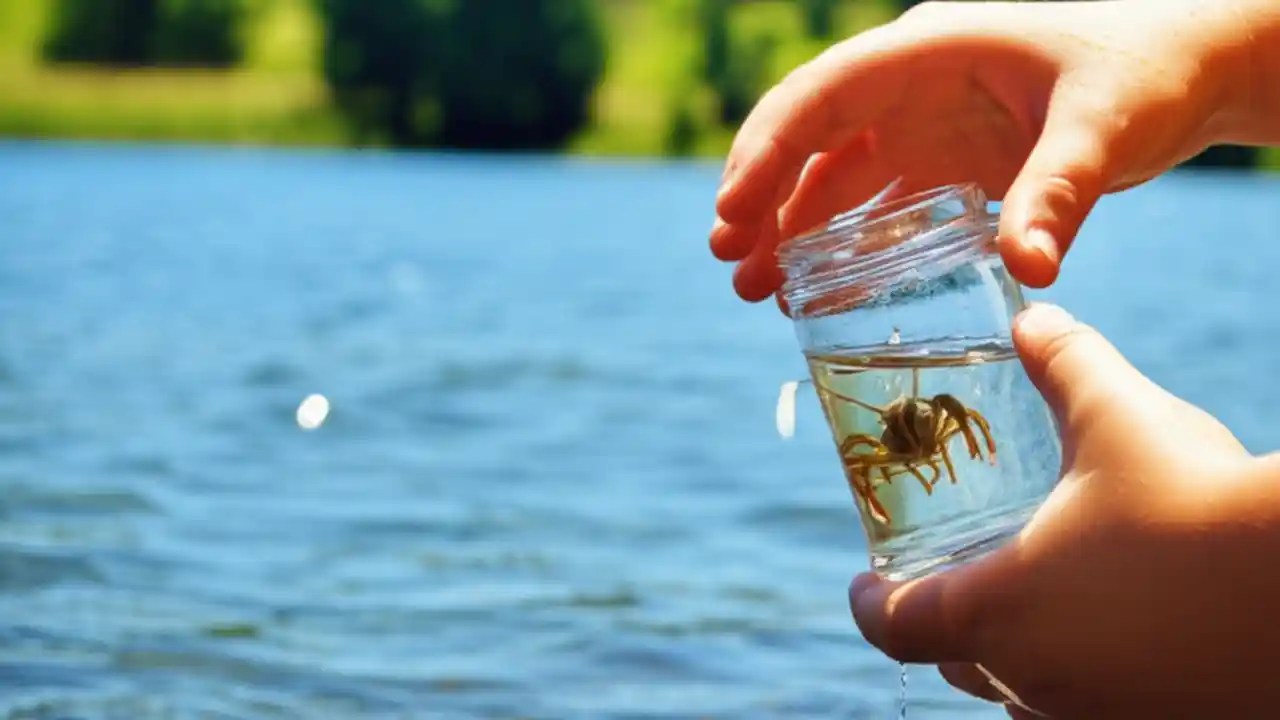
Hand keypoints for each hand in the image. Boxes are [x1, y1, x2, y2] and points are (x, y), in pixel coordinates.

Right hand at [709, 0, 1269, 306]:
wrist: (1190, 68)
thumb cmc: (1147, 71)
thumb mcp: (1104, 127)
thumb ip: (1060, 193)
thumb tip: (1029, 274)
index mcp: (929, 52)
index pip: (821, 96)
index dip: (766, 152)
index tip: (731, 213)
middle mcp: (911, 85)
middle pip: (808, 137)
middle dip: (761, 197)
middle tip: (730, 263)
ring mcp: (923, 122)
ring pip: (832, 174)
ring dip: (790, 228)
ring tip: (757, 291)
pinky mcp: (944, 159)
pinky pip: (874, 202)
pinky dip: (842, 244)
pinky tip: (819, 290)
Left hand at [849, 303, 1279, 718]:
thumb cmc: (1200, 499)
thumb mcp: (1118, 415)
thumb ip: (1063, 361)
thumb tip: (1033, 318)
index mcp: (997, 612)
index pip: (894, 627)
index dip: (869, 604)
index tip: (863, 584)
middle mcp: (1035, 683)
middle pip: (956, 663)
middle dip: (945, 621)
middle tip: (953, 576)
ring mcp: (1097, 717)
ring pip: (1024, 694)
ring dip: (1013, 652)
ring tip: (1033, 602)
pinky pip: (1091, 710)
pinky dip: (1081, 676)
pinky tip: (1111, 633)